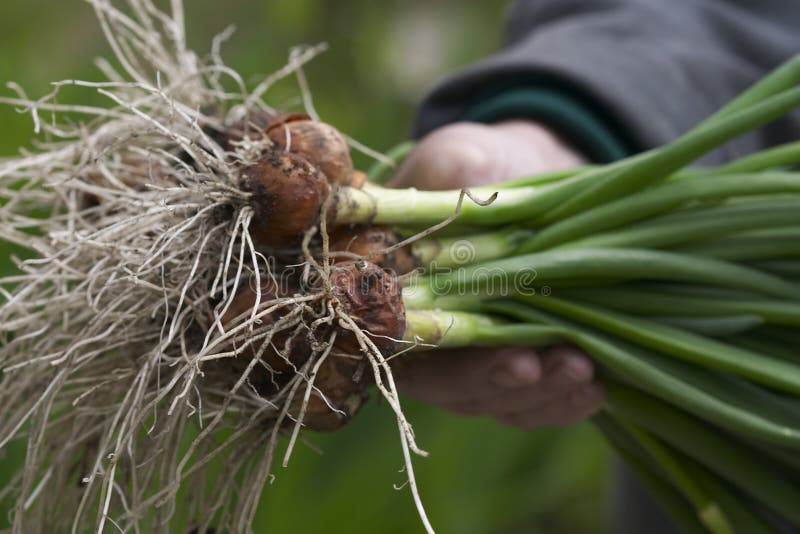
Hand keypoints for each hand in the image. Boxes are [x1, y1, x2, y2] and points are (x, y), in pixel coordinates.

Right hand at [389, 120, 603, 429]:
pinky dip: (564, 402)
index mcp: (401, 296)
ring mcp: (478, 358)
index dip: (455, 366)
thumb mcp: (458, 154)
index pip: (415, 352)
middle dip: (505, 384)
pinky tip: (594, 389)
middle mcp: (433, 341)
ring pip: (503, 402)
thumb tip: (457, 190)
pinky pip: (537, 403)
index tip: (509, 359)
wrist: (523, 171)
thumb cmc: (477, 164)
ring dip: (542, 395)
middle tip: (542, 366)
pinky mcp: (520, 360)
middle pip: (460, 389)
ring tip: (582, 371)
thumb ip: (448, 175)